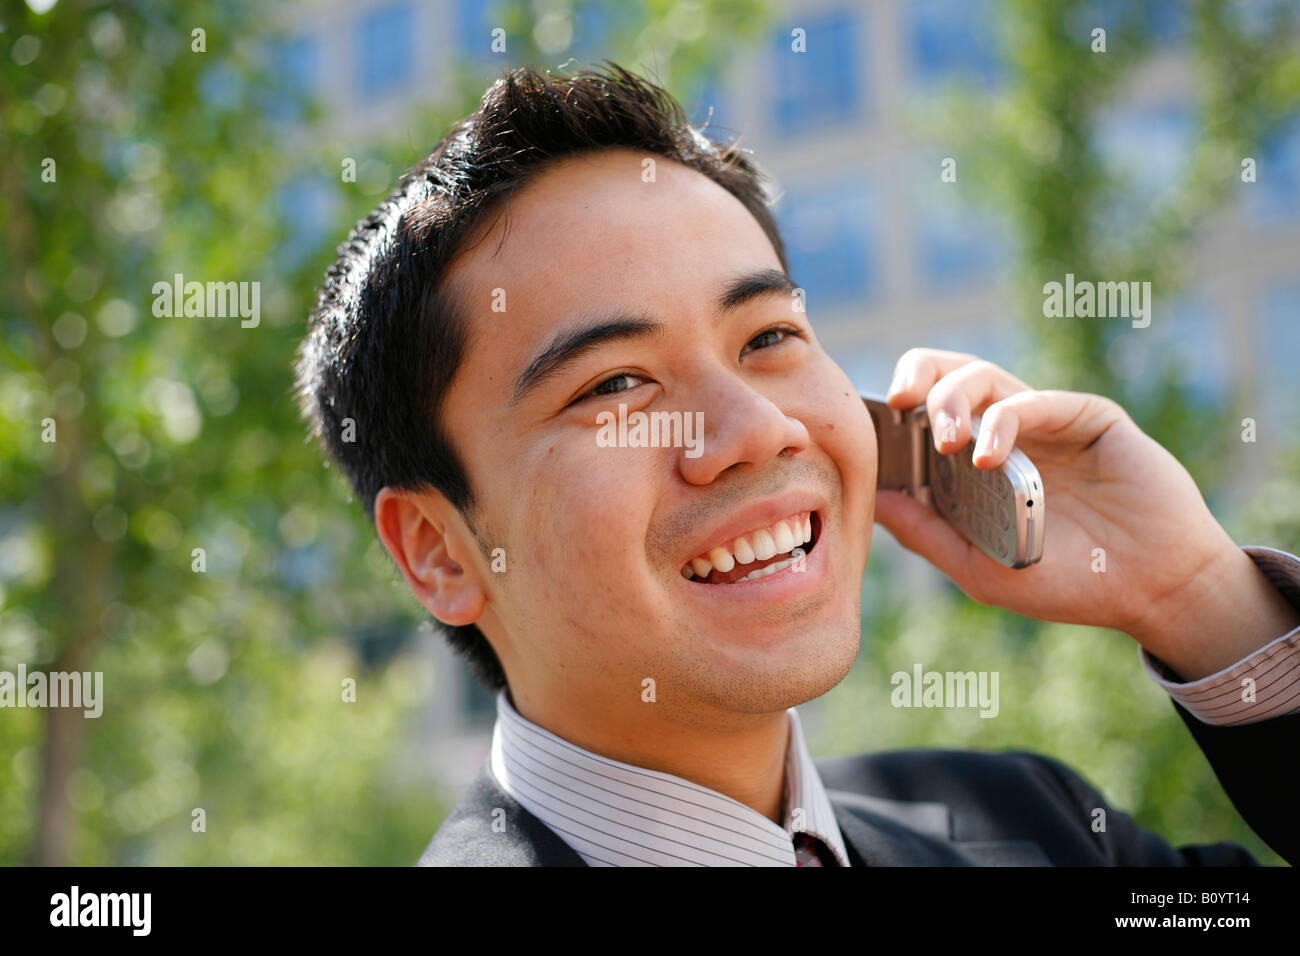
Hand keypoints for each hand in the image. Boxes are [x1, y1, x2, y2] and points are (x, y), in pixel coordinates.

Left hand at [872, 348, 1299, 679]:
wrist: (1151, 593)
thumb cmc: (1067, 584)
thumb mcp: (980, 567)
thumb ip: (926, 533)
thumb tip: (870, 501)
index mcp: (974, 464)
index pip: (923, 416)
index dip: (893, 413)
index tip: (866, 428)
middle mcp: (1006, 434)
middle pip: (949, 377)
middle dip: (917, 377)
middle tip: (898, 402)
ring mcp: (1045, 423)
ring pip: (985, 376)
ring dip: (954, 398)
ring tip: (944, 439)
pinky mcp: (1087, 417)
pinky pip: (1036, 401)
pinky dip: (1004, 421)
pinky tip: (986, 456)